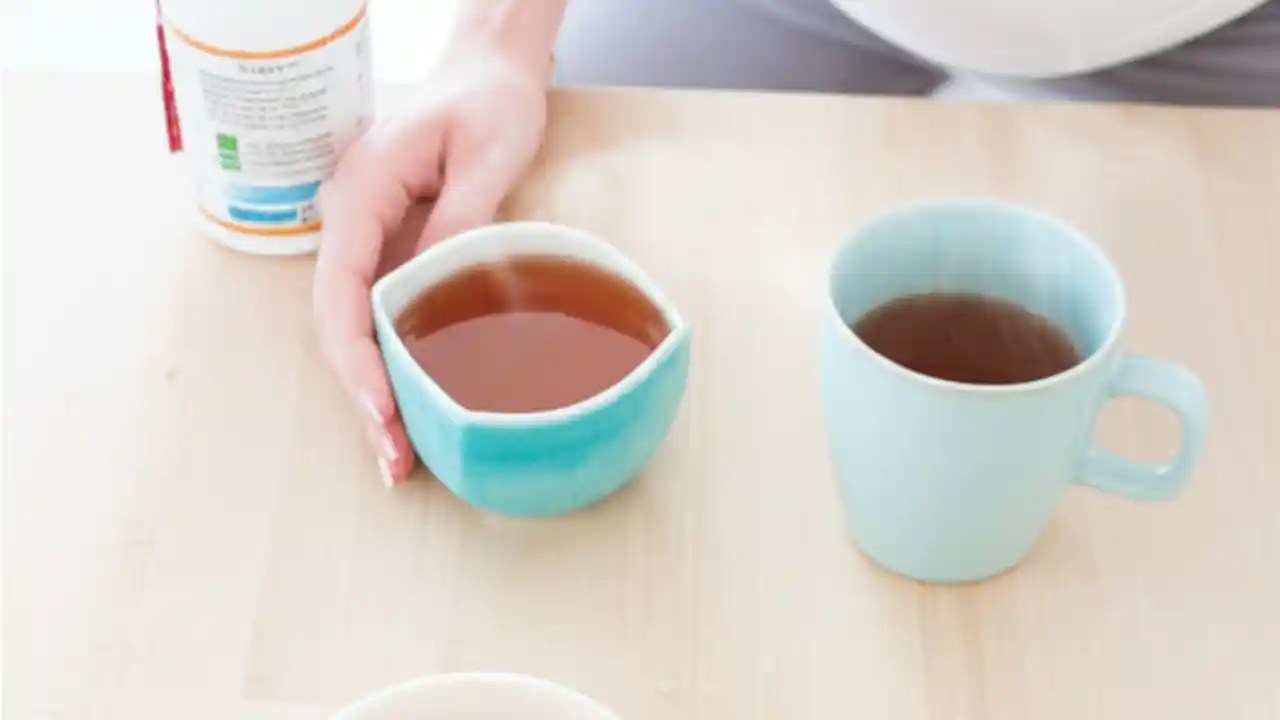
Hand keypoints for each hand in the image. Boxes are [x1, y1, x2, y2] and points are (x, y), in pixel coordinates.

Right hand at [314, 47, 547, 487]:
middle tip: (395, 460)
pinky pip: (382, 315)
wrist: (488, 74)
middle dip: (362, 393)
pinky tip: (412, 407)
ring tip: (399, 456)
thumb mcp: (483, 153)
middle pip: (338, 323)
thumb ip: (461, 221)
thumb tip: (439, 291)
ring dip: (373, 389)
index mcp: (361, 192)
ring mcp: (368, 238)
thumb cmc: (487, 102)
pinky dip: (393, 364)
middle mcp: (351, 220)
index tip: (382, 409)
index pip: (341, 290)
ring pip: (354, 327)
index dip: (358, 357)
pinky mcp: (392, 251)